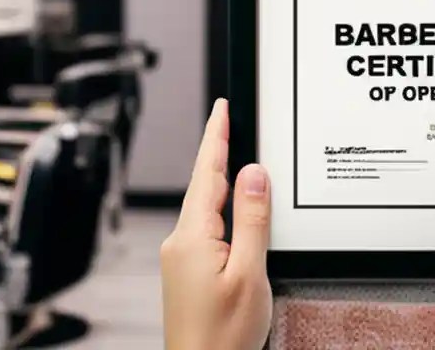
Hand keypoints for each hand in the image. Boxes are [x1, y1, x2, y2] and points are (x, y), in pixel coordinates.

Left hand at [160, 99, 271, 349]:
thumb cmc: (223, 336)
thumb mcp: (249, 274)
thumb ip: (253, 221)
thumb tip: (254, 174)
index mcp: (192, 237)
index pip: (207, 174)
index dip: (216, 137)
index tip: (222, 107)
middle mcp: (180, 243)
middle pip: (203, 186)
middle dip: (217, 152)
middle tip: (229, 119)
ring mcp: (180, 258)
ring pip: (204, 206)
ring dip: (220, 180)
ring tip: (234, 153)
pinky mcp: (186, 272)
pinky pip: (205, 226)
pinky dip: (220, 207)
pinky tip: (232, 207)